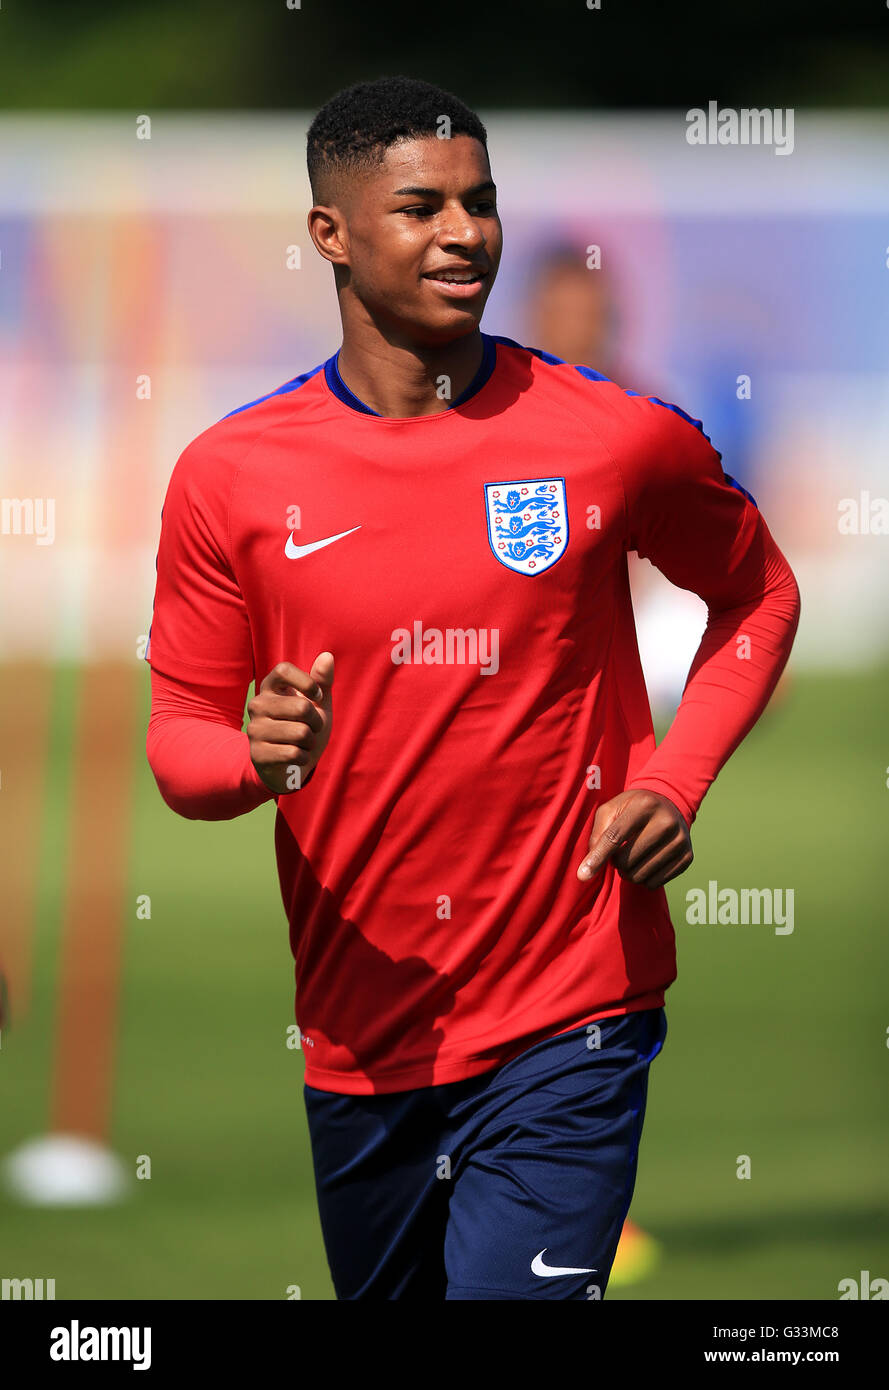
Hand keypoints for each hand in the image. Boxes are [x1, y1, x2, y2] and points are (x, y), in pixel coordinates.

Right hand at [247, 655, 333, 793]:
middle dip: (317, 722)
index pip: (283, 669)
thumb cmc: (303, 727)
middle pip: (301, 707)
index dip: (307, 682)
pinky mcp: (257, 754)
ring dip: (310, 742)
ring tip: (302, 744)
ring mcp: (255, 729)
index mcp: (269, 688)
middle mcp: (257, 705)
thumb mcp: (317, 704)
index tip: (317, 696)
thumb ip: (322, 681)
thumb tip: (327, 656)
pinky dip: (304, 758)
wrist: (288, 766)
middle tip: (312, 729)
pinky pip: (294, 753)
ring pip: (301, 733)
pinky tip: (297, 758)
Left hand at [577, 789, 692, 889]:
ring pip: (640, 875)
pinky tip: (646, 863)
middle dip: (616, 863)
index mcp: (644, 805)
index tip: (582, 875)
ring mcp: (680, 840)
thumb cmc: (632, 809)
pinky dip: (644, 879)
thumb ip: (597, 834)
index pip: (615, 837)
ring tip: (631, 858)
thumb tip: (588, 867)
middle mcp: (666, 822)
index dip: (597, 857)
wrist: (669, 804)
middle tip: (619, 854)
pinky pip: (655, 883)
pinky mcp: (687, 857)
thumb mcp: (611, 810)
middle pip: (627, 860)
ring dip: (629, 873)